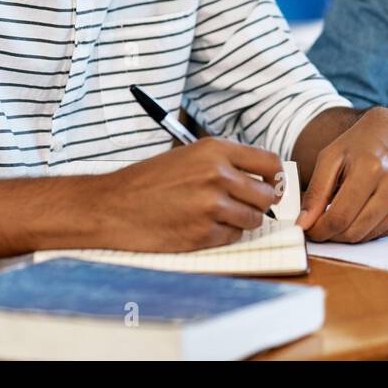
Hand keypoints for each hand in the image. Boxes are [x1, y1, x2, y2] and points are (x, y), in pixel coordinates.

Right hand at [79, 138, 282, 251]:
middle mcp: (218, 175)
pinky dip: (221, 236)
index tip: (270, 185)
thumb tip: (264, 178)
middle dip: (259, 203)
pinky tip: (199, 227)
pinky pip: (232, 237)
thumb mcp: (188, 157)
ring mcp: (212, 206)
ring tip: (214, 215)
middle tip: (242, 205)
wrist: (113, 206)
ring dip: (240, 221)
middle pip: (267, 195)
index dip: (274, 177)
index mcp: (215, 150)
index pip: (269, 162)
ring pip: (253, 219)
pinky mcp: (203, 234)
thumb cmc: (148, 181)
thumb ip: (225, 163)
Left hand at [295, 107, 387, 243]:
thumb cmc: (361, 143)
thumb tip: (304, 223)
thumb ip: (316, 192)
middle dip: (333, 234)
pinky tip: (364, 211)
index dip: (320, 229)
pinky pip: (387, 232)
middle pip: (356, 231)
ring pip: (371, 235)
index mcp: (372, 168)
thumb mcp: (331, 158)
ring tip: (342, 214)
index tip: (309, 230)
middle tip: (322, 225)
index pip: (340, 217)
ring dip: (351, 232)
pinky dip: (370, 228)